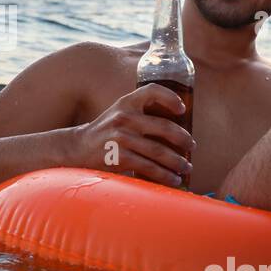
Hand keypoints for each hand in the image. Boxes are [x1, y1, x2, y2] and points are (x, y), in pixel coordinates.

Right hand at [69, 84, 193, 185]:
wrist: (78, 148)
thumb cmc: (106, 131)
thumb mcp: (119, 113)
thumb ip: (140, 113)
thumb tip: (176, 127)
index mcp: (126, 102)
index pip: (152, 91)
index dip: (170, 97)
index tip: (183, 109)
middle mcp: (124, 117)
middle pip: (164, 127)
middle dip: (183, 139)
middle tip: (192, 147)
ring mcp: (121, 138)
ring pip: (159, 151)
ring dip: (177, 162)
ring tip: (186, 168)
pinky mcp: (119, 157)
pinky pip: (148, 168)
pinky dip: (164, 175)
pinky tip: (173, 180)